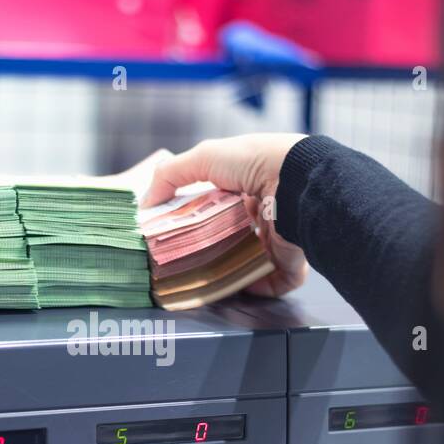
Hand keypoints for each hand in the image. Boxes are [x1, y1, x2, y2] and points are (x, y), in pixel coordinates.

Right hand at [140, 133, 308, 296]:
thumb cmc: (256, 161)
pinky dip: (256, 286)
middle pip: (229, 239)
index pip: (214, 208)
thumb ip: (170, 175)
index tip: (171, 234)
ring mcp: (277, 237)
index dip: (192, 220)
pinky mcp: (290, 259)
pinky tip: (237, 287)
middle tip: (183, 262)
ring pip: (248, 262)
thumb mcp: (204, 157)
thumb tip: (145, 203)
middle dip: (207, 252)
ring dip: (228, 272)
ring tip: (203, 280)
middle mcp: (262, 212)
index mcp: (244, 187)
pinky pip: (272, 281)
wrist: (297, 180)